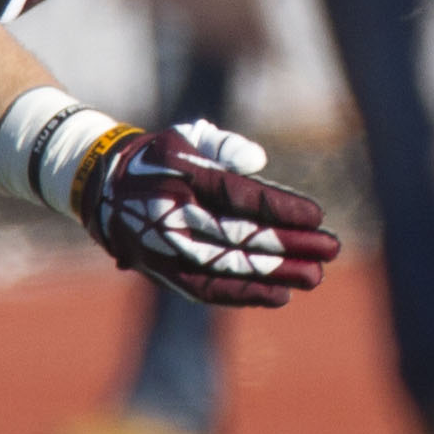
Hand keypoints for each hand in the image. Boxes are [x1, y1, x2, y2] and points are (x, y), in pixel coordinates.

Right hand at [73, 119, 339, 306]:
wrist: (101, 186)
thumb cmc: (159, 157)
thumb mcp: (186, 137)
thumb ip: (224, 147)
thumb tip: (258, 162)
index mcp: (183, 176)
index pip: (242, 197)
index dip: (283, 209)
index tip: (319, 216)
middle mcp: (173, 214)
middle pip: (242, 236)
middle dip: (291, 245)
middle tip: (332, 250)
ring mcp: (166, 248)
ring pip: (229, 268)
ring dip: (276, 275)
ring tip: (314, 277)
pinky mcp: (163, 272)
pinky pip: (207, 289)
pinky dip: (244, 295)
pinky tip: (280, 296)